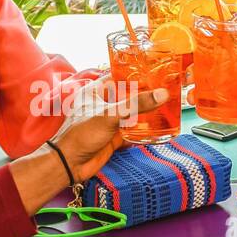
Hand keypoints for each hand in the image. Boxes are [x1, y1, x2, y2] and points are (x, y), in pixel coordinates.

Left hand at [53, 76, 169, 181]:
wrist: (70, 164)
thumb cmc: (82, 134)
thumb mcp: (111, 114)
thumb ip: (136, 104)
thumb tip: (162, 94)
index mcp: (95, 91)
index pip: (118, 77)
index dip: (135, 74)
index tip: (155, 72)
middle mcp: (103, 105)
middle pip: (127, 96)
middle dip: (144, 95)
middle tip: (166, 89)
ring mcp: (108, 122)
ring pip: (131, 115)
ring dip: (145, 113)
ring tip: (167, 106)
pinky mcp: (113, 137)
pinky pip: (132, 132)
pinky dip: (143, 132)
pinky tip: (158, 129)